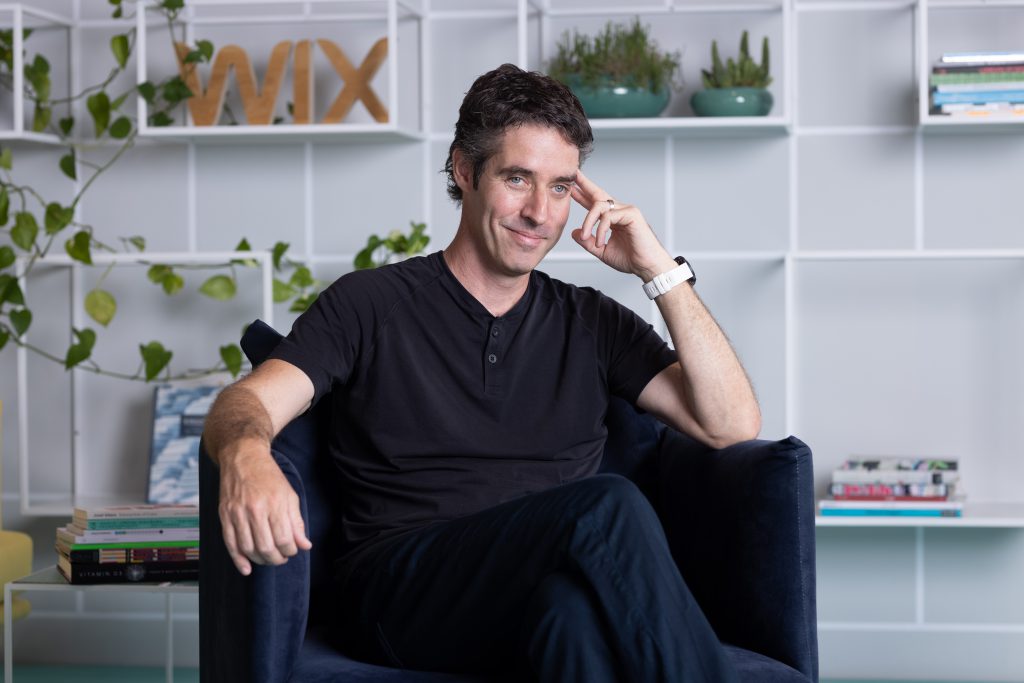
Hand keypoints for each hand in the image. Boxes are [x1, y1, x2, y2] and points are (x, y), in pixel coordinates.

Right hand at [218, 442, 311, 575]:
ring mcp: (237, 513)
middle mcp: (254, 509)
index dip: (290, 550)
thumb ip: (297, 522)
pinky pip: (230, 543)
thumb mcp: (289, 495)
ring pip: (248, 548)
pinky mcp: (224, 515)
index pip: (284, 539)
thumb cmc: (269, 476)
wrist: (243, 457)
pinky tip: (247, 568)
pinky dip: (238, 559)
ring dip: (260, 560)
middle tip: (281, 558)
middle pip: (266, 547)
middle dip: (277, 559)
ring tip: (268, 559)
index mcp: (274, 503)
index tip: (292, 550)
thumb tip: (305, 545)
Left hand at [570, 170, 675, 281]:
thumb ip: (589, 242)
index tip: (572, 188)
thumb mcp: (603, 251)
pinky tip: (601, 242)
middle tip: (574, 176)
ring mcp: (627, 211)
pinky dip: (601, 229)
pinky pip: (608, 217)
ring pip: (599, 206)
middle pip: (599, 194)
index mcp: (613, 218)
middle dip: (585, 184)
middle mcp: (620, 211)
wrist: (648, 266)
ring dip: (588, 222)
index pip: (596, 202)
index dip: (583, 195)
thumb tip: (575, 232)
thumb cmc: (631, 259)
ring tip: (585, 236)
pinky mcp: (632, 214)